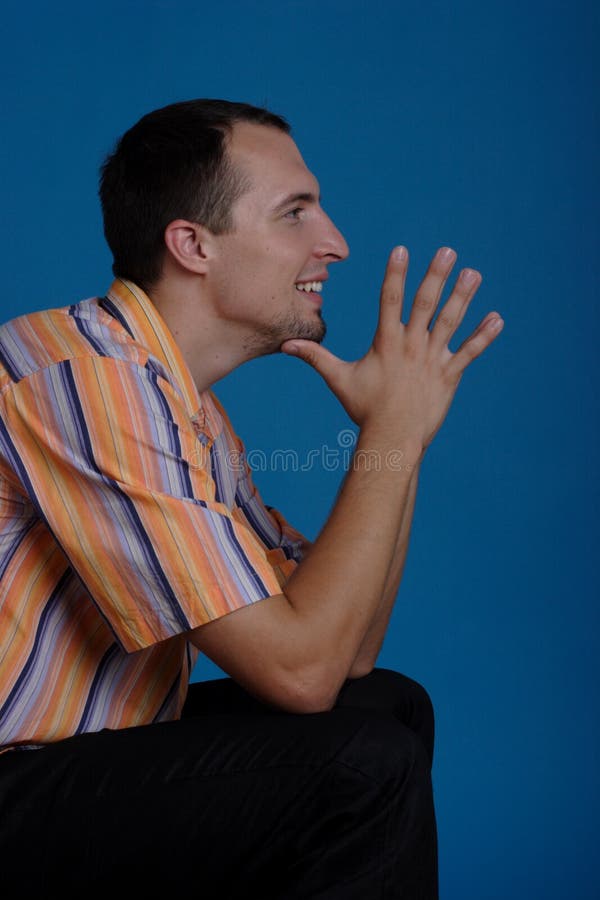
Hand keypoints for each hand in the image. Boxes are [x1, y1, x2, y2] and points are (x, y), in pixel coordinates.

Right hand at [281, 246, 503, 453]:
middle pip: (425, 304)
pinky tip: (497, 319)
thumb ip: (315, 357)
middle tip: (448, 252)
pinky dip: (484, 336)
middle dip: (436, 276)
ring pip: (450, 323)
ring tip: (474, 274)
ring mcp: (432, 360)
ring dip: (463, 297)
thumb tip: (285, 346)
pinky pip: (469, 353)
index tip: (401, 250)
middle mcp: (411, 346)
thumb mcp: (338, 379)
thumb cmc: (365, 408)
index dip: (395, 275)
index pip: (390, 301)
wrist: (393, 438)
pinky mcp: (449, 376)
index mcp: (387, 343)